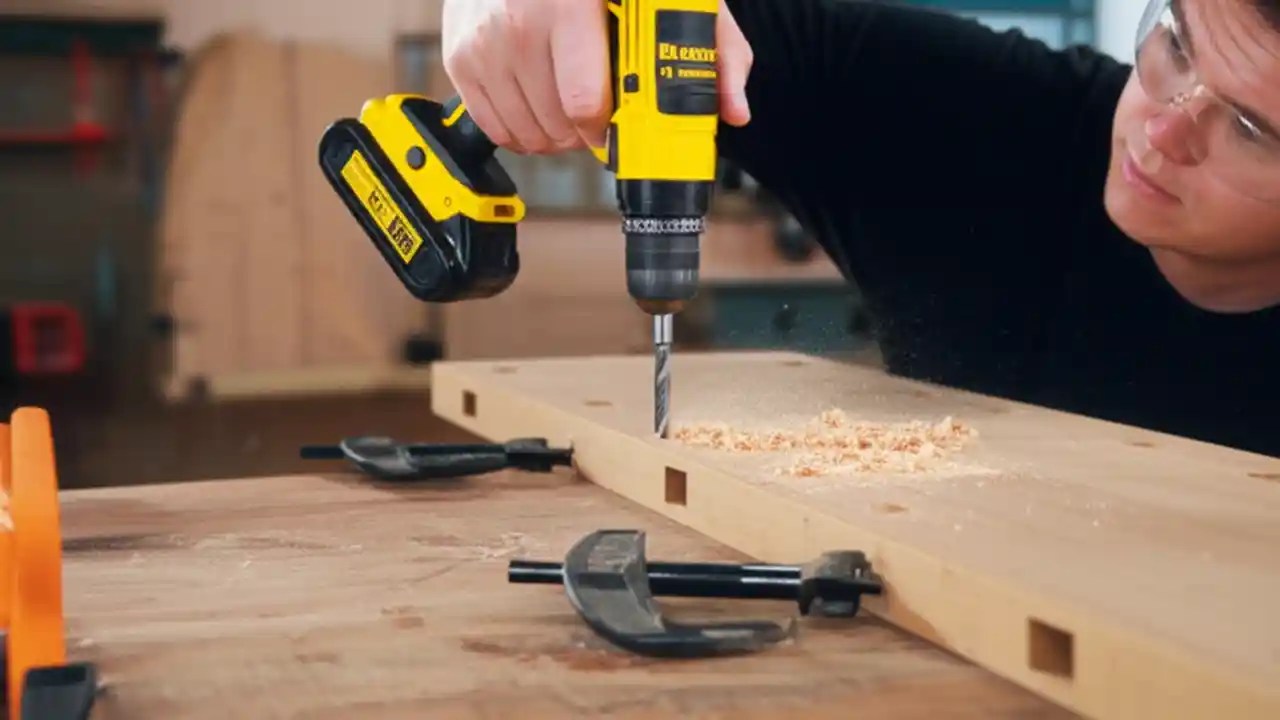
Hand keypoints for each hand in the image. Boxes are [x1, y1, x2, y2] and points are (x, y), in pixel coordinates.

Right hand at [441, 0, 752, 154]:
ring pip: (526, 134)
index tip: (624, 126)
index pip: (587, 103)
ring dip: (556, 134)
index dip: (612, 130)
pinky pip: (493, 126)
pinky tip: (539, 99)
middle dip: (588, 132)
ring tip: (570, 101)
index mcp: (570, 4)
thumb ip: (710, 45)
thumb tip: (732, 107)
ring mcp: (482, 40)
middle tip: (601, 108)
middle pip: (559, 126)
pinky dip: (520, 128)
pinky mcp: (458, 54)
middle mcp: (518, 22)